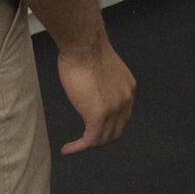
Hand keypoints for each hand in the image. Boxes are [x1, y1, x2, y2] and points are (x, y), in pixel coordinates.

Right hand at [57, 37, 135, 155]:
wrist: (83, 44)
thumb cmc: (85, 50)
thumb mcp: (101, 70)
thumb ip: (101, 85)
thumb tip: (91, 93)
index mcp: (127, 88)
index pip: (122, 116)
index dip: (109, 126)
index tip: (94, 129)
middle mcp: (125, 100)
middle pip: (116, 131)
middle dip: (100, 138)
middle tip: (83, 141)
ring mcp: (114, 109)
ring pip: (103, 138)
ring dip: (88, 144)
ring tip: (74, 146)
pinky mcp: (98, 115)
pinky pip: (89, 140)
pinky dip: (78, 147)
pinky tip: (67, 148)